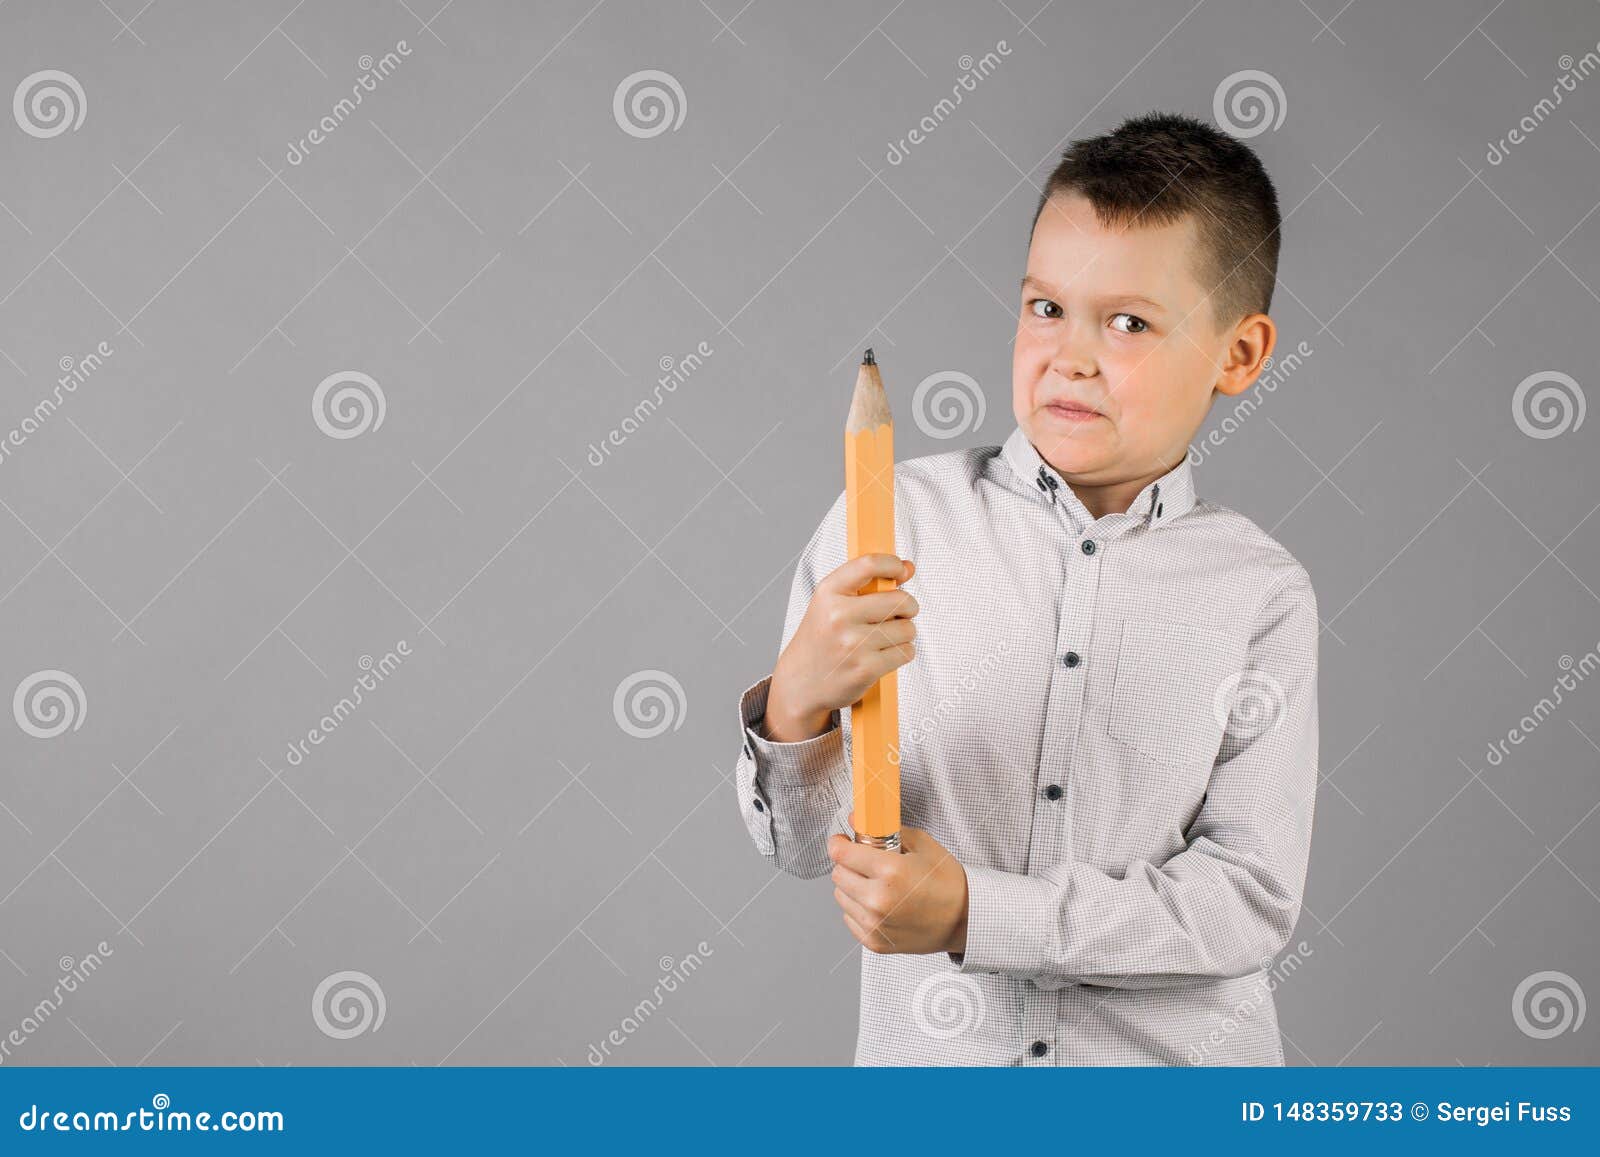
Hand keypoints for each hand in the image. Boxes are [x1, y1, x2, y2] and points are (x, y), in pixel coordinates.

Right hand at [764, 555, 917, 741]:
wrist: (799, 682)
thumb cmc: (821, 639)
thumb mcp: (831, 603)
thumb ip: (867, 582)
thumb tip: (909, 567)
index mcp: (829, 593)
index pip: (869, 564)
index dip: (893, 564)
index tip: (901, 570)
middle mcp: (839, 616)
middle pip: (901, 600)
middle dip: (908, 607)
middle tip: (900, 613)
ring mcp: (853, 644)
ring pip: (908, 629)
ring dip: (905, 634)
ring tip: (885, 638)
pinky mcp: (865, 669)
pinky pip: (905, 652)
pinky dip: (901, 653)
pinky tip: (884, 654)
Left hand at [827, 826, 967, 955]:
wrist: (965, 920)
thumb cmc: (948, 883)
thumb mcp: (922, 844)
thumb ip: (885, 830)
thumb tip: (856, 819)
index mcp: (890, 872)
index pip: (840, 853)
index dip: (838, 843)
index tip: (841, 841)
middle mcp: (878, 900)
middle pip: (837, 874)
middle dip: (848, 864)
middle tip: (865, 862)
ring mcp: (875, 924)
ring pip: (841, 896)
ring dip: (852, 886)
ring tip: (876, 884)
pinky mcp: (874, 941)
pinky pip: (849, 918)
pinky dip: (858, 909)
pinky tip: (880, 904)